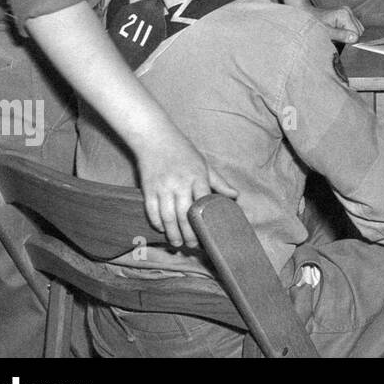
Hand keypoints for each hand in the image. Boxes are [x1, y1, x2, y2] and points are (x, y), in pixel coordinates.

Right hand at [134, 127, 238, 246]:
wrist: (155, 138)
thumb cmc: (183, 151)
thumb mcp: (204, 164)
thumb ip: (219, 182)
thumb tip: (235, 196)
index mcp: (197, 176)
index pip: (204, 204)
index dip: (205, 222)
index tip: (208, 234)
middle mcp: (180, 183)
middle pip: (184, 215)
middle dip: (189, 233)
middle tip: (192, 245)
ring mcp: (162, 187)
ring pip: (167, 216)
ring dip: (172, 233)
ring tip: (177, 243)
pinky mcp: (148, 188)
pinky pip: (152, 210)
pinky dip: (156, 222)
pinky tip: (162, 229)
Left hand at [312, 6, 360, 43]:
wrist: (305, 15)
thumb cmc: (313, 24)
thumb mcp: (326, 33)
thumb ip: (341, 35)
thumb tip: (354, 38)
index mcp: (344, 14)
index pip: (356, 32)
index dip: (350, 41)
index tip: (340, 43)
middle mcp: (348, 11)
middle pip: (359, 30)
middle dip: (349, 37)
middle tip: (336, 39)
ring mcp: (347, 11)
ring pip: (357, 29)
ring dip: (349, 35)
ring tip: (336, 35)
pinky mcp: (346, 14)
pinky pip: (353, 26)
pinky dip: (347, 31)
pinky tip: (338, 32)